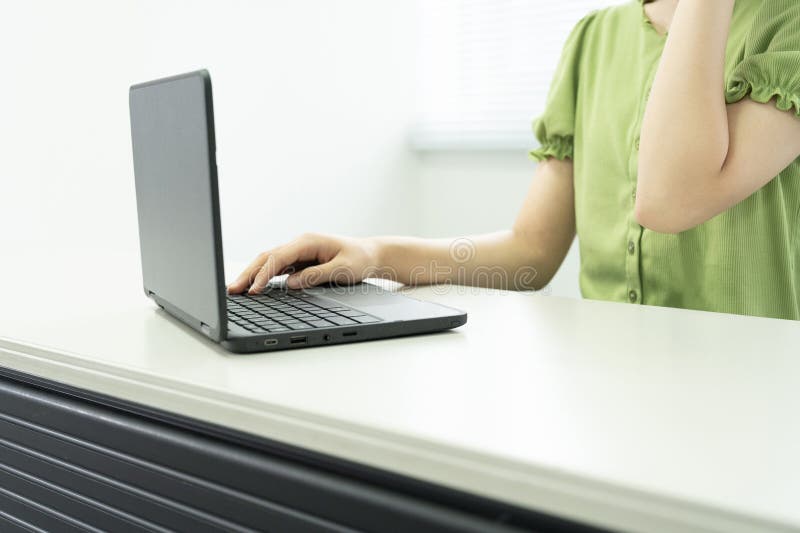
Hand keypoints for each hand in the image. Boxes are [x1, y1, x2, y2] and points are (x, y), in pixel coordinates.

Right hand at [227, 233, 381, 293]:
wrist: (371, 254)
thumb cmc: (360, 259)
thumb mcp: (342, 270)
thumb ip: (316, 276)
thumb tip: (291, 284)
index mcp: (308, 241)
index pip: (279, 257)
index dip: (264, 274)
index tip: (253, 290)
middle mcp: (300, 243)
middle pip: (267, 257)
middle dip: (248, 273)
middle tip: (232, 290)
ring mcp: (298, 251)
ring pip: (268, 261)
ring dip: (252, 274)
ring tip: (236, 289)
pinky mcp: (300, 260)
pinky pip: (277, 267)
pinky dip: (263, 276)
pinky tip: (253, 287)